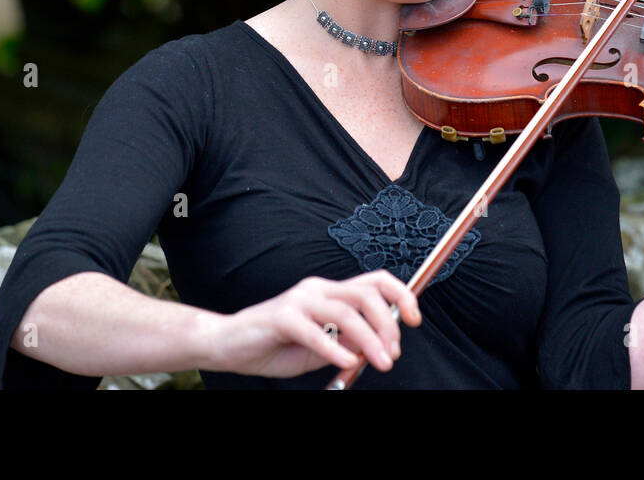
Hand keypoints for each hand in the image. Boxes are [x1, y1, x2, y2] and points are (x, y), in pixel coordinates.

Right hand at [206, 271, 421, 378]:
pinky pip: (315, 331)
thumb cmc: (277, 346)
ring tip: (381, 362)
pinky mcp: (282, 317)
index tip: (414, 320)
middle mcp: (318, 289)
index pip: (375, 281)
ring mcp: (299, 300)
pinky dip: (335, 347)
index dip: (400, 295)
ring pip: (345, 312)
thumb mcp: (322, 347)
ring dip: (369, 339)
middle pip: (365, 294)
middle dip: (387, 323)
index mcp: (330, 292)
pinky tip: (347, 361)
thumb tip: (380, 348)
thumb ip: (348, 342)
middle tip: (393, 353)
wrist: (229, 346)